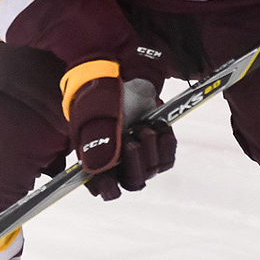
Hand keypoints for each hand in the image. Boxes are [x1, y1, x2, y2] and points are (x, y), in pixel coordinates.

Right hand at [61, 63, 177, 200]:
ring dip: (151, 149)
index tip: (111, 186)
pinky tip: (160, 128)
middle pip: (131, 182)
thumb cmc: (101, 92)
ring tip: (144, 127)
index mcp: (93, 155)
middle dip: (135, 163)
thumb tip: (100, 168)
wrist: (122, 71)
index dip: (106, 188)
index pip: (100, 186)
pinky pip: (167, 158)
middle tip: (132, 140)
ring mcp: (137, 150)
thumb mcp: (94, 115)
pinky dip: (166, 145)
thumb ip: (96, 143)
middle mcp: (116, 157)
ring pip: (151, 170)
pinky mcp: (155, 141)